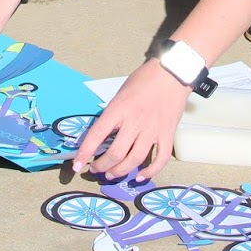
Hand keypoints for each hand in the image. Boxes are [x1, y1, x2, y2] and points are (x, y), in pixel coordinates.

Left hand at [73, 59, 189, 180]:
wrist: (172, 73)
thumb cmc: (143, 80)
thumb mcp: (120, 94)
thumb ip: (113, 115)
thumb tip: (103, 135)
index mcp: (119, 109)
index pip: (98, 134)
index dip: (85, 152)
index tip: (77, 166)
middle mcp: (135, 122)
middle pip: (116, 154)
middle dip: (102, 166)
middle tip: (96, 169)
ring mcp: (153, 130)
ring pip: (135, 160)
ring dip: (120, 171)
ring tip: (112, 174)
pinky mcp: (168, 135)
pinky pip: (160, 159)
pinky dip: (150, 172)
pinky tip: (140, 176)